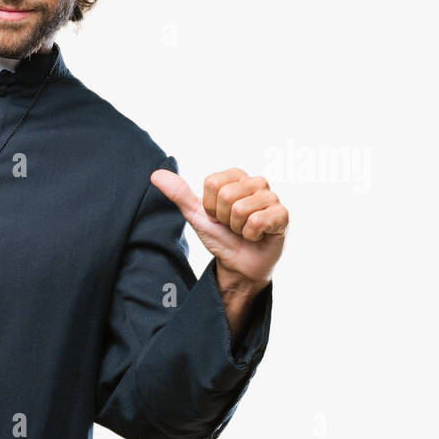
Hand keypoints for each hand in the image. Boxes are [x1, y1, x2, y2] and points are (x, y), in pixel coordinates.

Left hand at [149, 167, 287, 288]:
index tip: (217, 215)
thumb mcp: (196, 215)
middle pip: (226, 195)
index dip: (209, 206)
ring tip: (244, 231)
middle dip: (223, 218)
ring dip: (237, 228)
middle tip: (231, 225)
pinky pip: (257, 221)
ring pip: (240, 209)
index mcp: (235, 176)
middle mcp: (256, 182)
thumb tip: (155, 174)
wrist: (237, 263)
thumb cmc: (219, 236)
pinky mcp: (282, 215)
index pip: (212, 183)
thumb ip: (178, 193)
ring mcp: (272, 197)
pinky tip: (257, 236)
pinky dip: (251, 235)